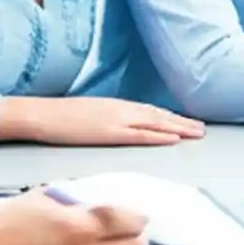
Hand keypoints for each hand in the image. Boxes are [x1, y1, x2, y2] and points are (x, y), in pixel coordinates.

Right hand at [1, 97, 205, 145]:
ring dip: (179, 128)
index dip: (170, 116)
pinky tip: (174, 138)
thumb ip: (105, 119)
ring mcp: (117, 119)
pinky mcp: (110, 132)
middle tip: (201, 128)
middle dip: (182, 122)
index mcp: (116, 106)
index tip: (186, 121)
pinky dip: (159, 136)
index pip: (149, 111)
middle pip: (158, 116)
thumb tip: (116, 126)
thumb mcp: (88, 115)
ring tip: (197, 133)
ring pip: (156, 123)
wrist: (41, 114)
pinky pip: (140, 134)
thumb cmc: (59, 117)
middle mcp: (121, 109)